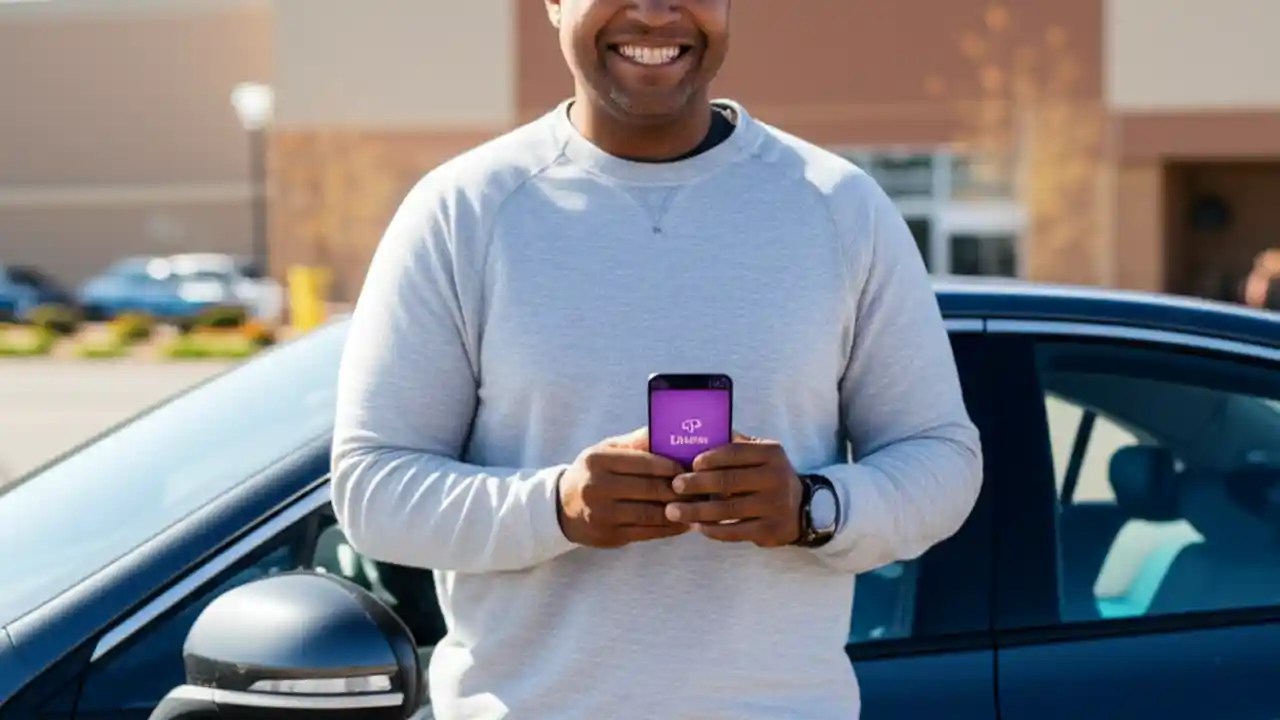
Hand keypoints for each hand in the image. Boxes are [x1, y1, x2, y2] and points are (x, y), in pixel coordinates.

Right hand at [557, 428, 688, 548]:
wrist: (562, 507)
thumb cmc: (593, 473)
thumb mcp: (607, 451)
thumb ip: (637, 442)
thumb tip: (668, 429)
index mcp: (598, 461)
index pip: (644, 463)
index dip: (671, 466)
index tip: (689, 467)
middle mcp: (598, 487)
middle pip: (650, 489)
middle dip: (679, 489)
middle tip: (700, 487)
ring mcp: (603, 514)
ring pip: (651, 513)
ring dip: (679, 510)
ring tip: (697, 505)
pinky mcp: (610, 535)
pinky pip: (648, 532)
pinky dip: (670, 528)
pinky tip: (683, 522)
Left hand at [665, 432, 802, 547]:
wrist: (801, 507)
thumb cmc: (768, 475)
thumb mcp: (761, 454)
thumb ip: (736, 445)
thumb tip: (701, 434)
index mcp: (771, 454)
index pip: (735, 452)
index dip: (710, 458)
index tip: (690, 463)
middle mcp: (776, 478)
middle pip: (728, 481)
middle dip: (697, 484)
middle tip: (675, 486)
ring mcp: (774, 506)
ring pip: (727, 510)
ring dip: (696, 511)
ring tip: (673, 511)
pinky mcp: (770, 530)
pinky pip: (734, 531)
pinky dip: (712, 529)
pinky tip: (696, 526)